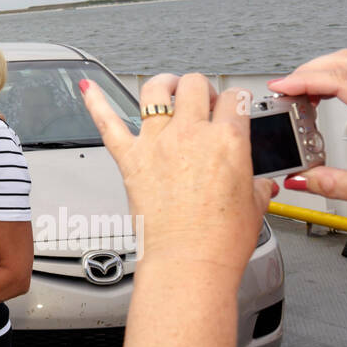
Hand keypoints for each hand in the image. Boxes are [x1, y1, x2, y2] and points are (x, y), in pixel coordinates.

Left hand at [81, 73, 273, 275]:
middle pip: (194, 85)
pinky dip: (95, 102)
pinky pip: (107, 122)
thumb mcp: (255, 206)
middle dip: (202, 89)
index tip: (233, 105)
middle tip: (203, 101)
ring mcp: (156, 144)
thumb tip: (258, 183)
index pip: (235, 99)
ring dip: (163, 85)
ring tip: (167, 88)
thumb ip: (256, 185)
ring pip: (154, 91)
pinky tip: (88, 88)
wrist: (188, 262)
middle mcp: (190, 134)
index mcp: (228, 140)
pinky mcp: (130, 158)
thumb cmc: (219, 241)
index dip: (236, 100)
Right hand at [269, 49, 346, 223]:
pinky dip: (334, 84)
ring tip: (299, 94)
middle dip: (309, 69)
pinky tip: (322, 102)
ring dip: (322, 73)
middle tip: (286, 89)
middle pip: (346, 62)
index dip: (306, 80)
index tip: (281, 88)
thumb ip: (336, 185)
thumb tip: (301, 178)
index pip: (341, 81)